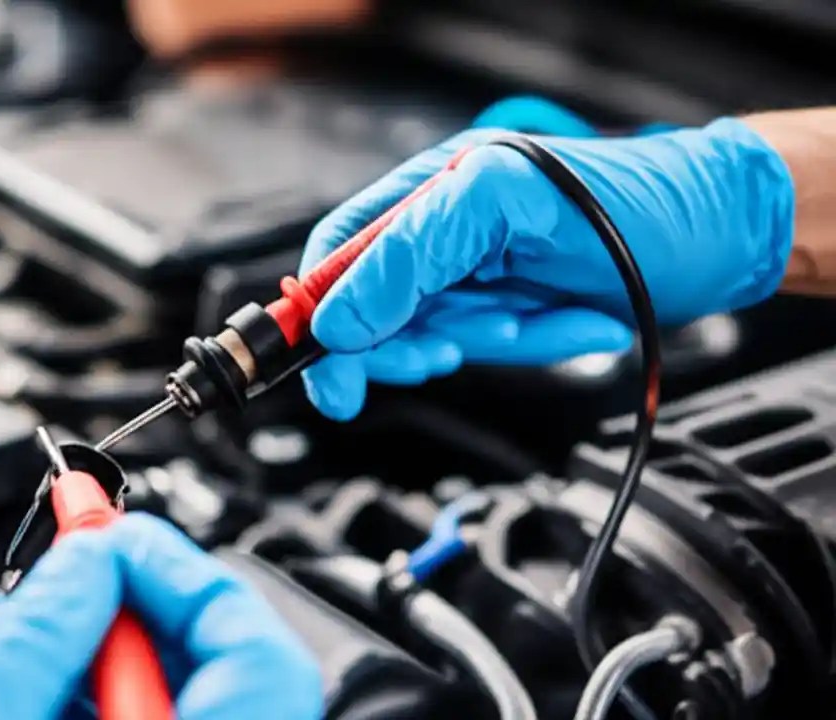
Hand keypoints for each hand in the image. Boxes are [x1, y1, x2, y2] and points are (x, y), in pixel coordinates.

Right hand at [0, 514, 322, 719]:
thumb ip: (43, 641)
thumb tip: (84, 558)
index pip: (248, 641)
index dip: (177, 566)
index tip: (104, 531)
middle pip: (170, 655)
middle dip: (72, 591)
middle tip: (21, 558)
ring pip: (105, 694)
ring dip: (19, 638)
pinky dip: (11, 689)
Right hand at [300, 118, 793, 419]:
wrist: (724, 237)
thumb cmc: (632, 198)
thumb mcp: (503, 205)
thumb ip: (409, 254)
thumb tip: (338, 317)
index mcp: (428, 190)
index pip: (341, 252)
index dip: (320, 308)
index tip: (323, 358)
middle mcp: (443, 234)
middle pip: (373, 308)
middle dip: (402, 342)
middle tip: (437, 358)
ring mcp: (476, 277)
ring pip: (435, 338)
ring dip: (488, 343)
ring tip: (536, 320)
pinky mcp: (511, 314)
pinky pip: (492, 352)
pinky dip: (531, 346)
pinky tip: (574, 321)